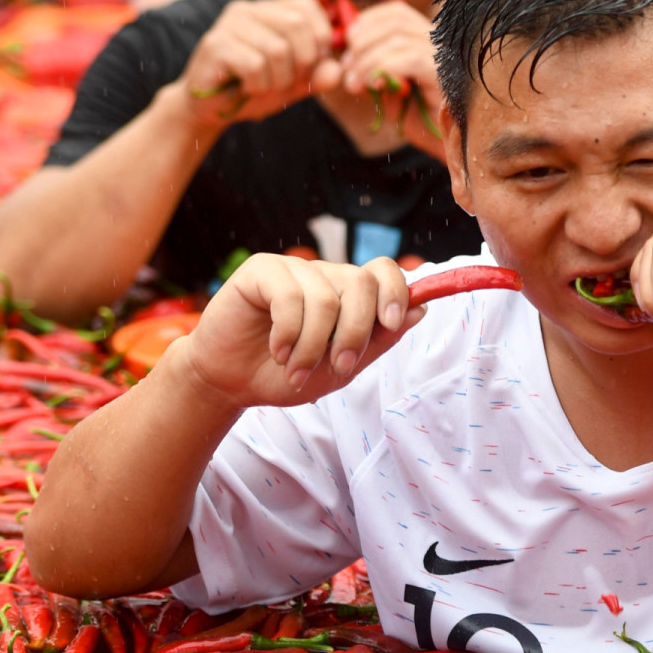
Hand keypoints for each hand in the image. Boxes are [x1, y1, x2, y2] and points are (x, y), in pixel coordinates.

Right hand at [162, 254, 423, 409]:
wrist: (232, 383)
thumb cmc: (286, 374)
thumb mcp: (340, 368)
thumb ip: (378, 340)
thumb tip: (420, 311)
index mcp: (348, 294)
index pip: (384, 272)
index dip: (395, 292)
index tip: (391, 323)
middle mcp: (324, 276)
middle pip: (362, 283)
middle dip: (356, 331)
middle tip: (339, 365)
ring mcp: (293, 269)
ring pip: (326, 298)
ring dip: (314, 346)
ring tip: (296, 369)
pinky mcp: (262, 270)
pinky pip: (290, 295)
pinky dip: (288, 333)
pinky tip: (277, 350)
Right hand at [179, 0, 334, 126]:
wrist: (210, 108)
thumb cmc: (254, 89)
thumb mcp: (296, 83)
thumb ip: (319, 75)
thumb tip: (338, 71)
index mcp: (272, 9)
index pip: (310, 8)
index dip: (320, 41)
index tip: (309, 67)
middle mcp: (250, 8)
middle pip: (297, 25)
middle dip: (302, 63)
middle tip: (287, 83)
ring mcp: (230, 23)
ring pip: (277, 49)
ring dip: (278, 80)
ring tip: (263, 87)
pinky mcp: (215, 44)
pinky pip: (255, 65)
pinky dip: (258, 86)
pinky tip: (246, 89)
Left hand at [338, 0, 444, 156]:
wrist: (447, 148)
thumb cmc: (421, 121)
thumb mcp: (389, 91)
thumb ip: (372, 71)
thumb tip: (347, 59)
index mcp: (427, 40)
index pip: (397, 12)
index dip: (368, 21)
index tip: (348, 44)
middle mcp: (440, 42)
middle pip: (395, 22)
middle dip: (363, 42)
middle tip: (347, 69)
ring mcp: (446, 56)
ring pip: (398, 40)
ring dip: (367, 60)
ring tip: (354, 84)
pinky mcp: (448, 74)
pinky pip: (410, 60)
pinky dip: (384, 68)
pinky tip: (374, 85)